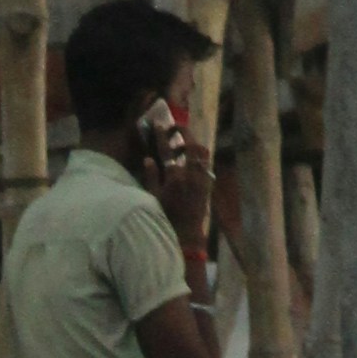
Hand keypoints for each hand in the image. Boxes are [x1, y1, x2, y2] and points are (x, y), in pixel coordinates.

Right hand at [136, 97, 213, 246]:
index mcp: (174, 177)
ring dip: (194, 143)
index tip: (159, 124)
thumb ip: (151, 176)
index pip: (167, 150)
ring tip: (185, 142)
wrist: (187, 233)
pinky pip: (206, 163)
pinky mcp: (208, 183)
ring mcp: (202, 178)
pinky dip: (200, 157)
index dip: (162, 135)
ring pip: (202, 152)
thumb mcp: (153, 198)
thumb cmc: (166, 216)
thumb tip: (148, 158)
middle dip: (184, 132)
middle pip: (190, 145)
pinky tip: (193, 158)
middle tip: (176, 127)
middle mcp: (190, 175)